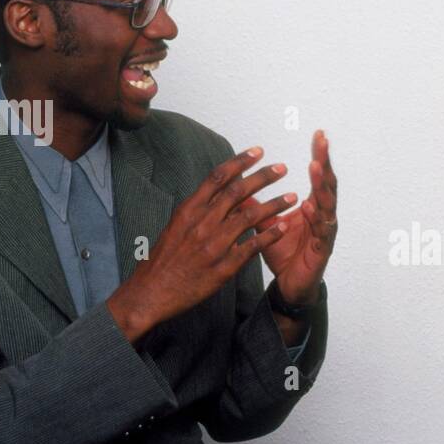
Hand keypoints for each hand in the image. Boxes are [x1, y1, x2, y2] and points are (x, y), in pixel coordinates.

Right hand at [107, 149, 293, 342]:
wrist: (151, 292)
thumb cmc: (162, 260)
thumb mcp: (175, 226)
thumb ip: (197, 210)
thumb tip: (215, 194)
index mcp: (189, 210)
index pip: (218, 177)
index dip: (241, 162)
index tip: (258, 152)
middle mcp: (202, 223)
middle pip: (238, 191)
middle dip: (263, 177)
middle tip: (282, 168)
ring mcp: (214, 244)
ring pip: (250, 216)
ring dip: (275, 204)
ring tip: (292, 196)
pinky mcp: (223, 267)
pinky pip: (252, 247)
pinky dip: (270, 235)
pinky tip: (284, 227)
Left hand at [241, 129, 337, 305]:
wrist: (290, 285)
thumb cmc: (283, 253)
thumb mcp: (266, 225)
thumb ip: (257, 206)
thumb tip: (238, 186)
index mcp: (312, 207)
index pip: (317, 177)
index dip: (319, 156)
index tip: (318, 134)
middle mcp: (322, 216)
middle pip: (327, 184)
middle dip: (325, 162)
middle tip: (322, 142)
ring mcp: (325, 232)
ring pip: (327, 205)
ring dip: (322, 186)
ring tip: (316, 168)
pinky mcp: (322, 250)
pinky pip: (321, 233)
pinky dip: (317, 219)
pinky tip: (311, 207)